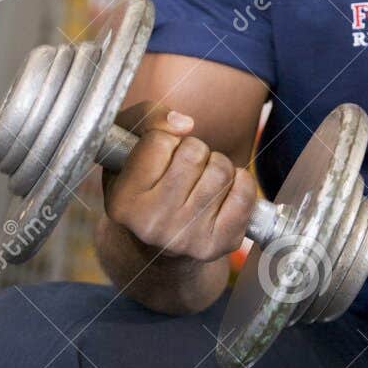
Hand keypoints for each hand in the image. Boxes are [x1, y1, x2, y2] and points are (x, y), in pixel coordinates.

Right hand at [103, 110, 258, 262]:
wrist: (156, 248)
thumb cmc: (144, 186)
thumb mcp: (129, 147)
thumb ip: (148, 118)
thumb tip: (185, 124)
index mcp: (123, 202)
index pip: (158, 141)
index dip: (165, 141)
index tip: (160, 158)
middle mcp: (152, 224)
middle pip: (194, 152)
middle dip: (194, 150)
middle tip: (185, 169)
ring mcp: (187, 238)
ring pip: (222, 170)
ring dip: (217, 166)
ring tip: (202, 181)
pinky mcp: (219, 244)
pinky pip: (244, 193)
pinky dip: (241, 182)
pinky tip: (224, 191)